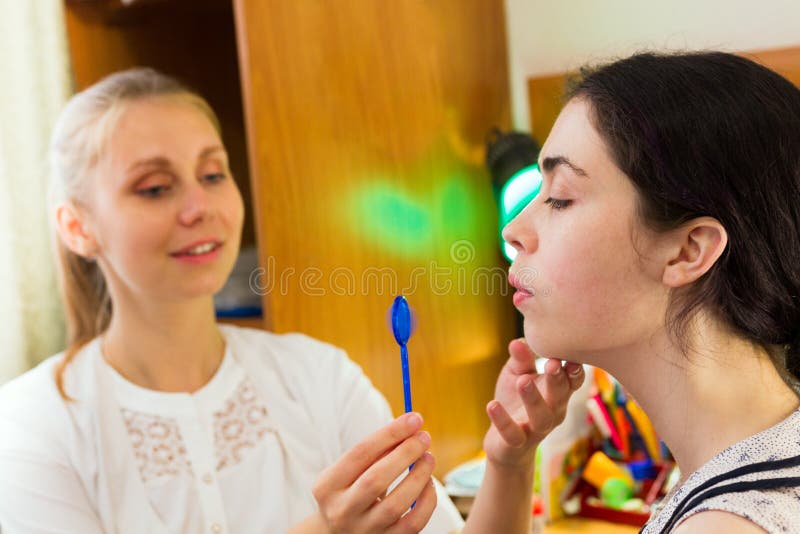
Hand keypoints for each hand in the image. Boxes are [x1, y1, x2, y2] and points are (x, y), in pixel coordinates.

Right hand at [311, 412, 437, 533]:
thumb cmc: (350, 492)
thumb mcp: (349, 472)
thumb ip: (375, 452)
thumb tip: (410, 428)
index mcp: (327, 486)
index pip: (360, 453)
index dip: (390, 433)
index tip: (413, 419)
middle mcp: (341, 511)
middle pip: (376, 479)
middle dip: (405, 453)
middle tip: (424, 437)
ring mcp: (363, 531)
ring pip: (397, 504)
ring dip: (418, 476)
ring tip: (428, 458)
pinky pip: (413, 523)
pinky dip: (427, 501)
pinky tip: (429, 484)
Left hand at [483, 338, 584, 469]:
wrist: (503, 443)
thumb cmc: (516, 401)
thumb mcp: (518, 375)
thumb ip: (521, 359)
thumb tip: (517, 342)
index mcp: (557, 393)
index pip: (572, 381)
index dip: (574, 370)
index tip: (569, 355)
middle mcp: (552, 412)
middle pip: (560, 397)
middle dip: (557, 380)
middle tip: (551, 364)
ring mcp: (535, 429)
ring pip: (541, 418)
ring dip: (534, 399)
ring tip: (523, 381)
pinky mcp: (516, 443)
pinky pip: (513, 434)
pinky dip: (503, 420)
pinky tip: (492, 405)